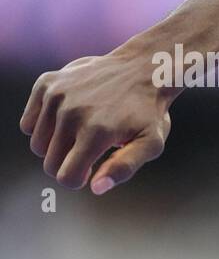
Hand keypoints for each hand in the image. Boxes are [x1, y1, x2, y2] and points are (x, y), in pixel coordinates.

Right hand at [19, 52, 173, 193]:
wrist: (142, 70)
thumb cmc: (148, 113)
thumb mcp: (151, 144)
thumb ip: (124, 168)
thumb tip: (95, 188)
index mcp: (96, 133)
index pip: (66, 176)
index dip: (77, 180)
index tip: (89, 171)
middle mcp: (71, 113)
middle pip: (50, 163)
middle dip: (67, 164)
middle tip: (88, 150)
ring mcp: (56, 96)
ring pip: (37, 145)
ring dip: (55, 146)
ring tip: (80, 133)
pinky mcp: (46, 84)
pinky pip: (28, 122)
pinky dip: (42, 126)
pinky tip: (66, 118)